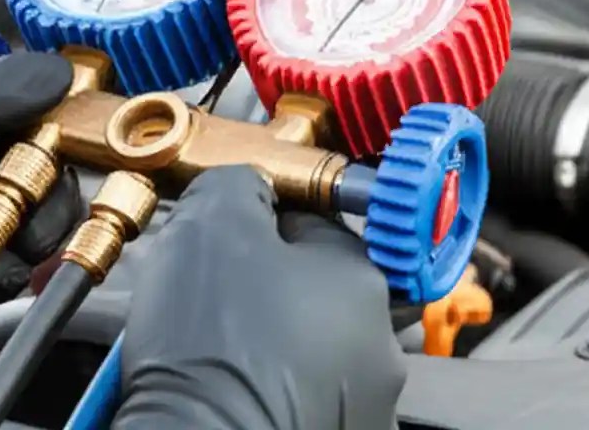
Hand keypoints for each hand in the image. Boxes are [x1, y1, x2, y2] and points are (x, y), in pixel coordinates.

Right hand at [115, 165, 405, 429]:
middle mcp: (379, 342)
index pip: (308, 224)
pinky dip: (273, 396)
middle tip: (209, 307)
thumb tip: (245, 186)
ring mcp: (367, 403)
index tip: (218, 247)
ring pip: (310, 353)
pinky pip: (305, 403)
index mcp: (361, 277)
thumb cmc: (211, 346)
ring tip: (215, 361)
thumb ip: (238, 185)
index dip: (252, 229)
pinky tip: (232, 396)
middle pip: (312, 292)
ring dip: (272, 349)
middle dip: (264, 293)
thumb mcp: (210, 223)